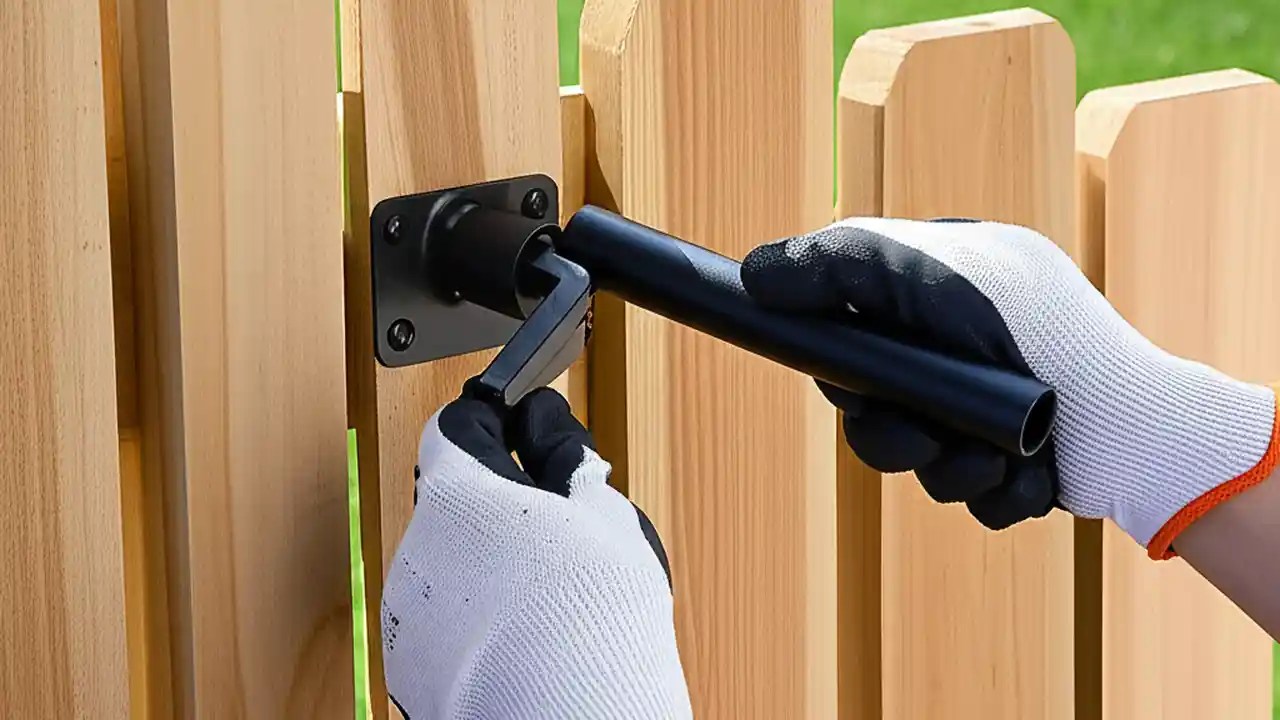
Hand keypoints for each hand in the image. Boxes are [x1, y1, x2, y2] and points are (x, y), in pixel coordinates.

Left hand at [381, 384, 691, 718]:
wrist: (574, 716)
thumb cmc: (595, 615)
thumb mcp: (604, 513)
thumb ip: (565, 458)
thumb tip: (546, 427)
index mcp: (459, 492)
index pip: (457, 425)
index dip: (495, 420)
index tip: (524, 425)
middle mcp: (416, 545)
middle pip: (455, 499)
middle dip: (498, 503)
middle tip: (558, 529)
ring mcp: (407, 610)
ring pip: (448, 563)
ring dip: (486, 564)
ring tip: (547, 597)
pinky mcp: (409, 664)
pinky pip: (442, 620)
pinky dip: (475, 619)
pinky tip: (523, 638)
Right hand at [742, 218, 1277, 557]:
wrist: (1132, 408)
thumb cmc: (1031, 322)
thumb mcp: (922, 268)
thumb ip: (833, 265)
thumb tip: (751, 276)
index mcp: (930, 309)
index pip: (852, 349)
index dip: (846, 379)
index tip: (856, 388)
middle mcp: (955, 361)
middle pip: (877, 420)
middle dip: (897, 438)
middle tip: (926, 435)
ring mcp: (986, 415)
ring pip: (923, 469)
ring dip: (950, 470)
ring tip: (996, 454)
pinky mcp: (1017, 467)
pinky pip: (976, 500)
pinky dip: (998, 492)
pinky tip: (1026, 472)